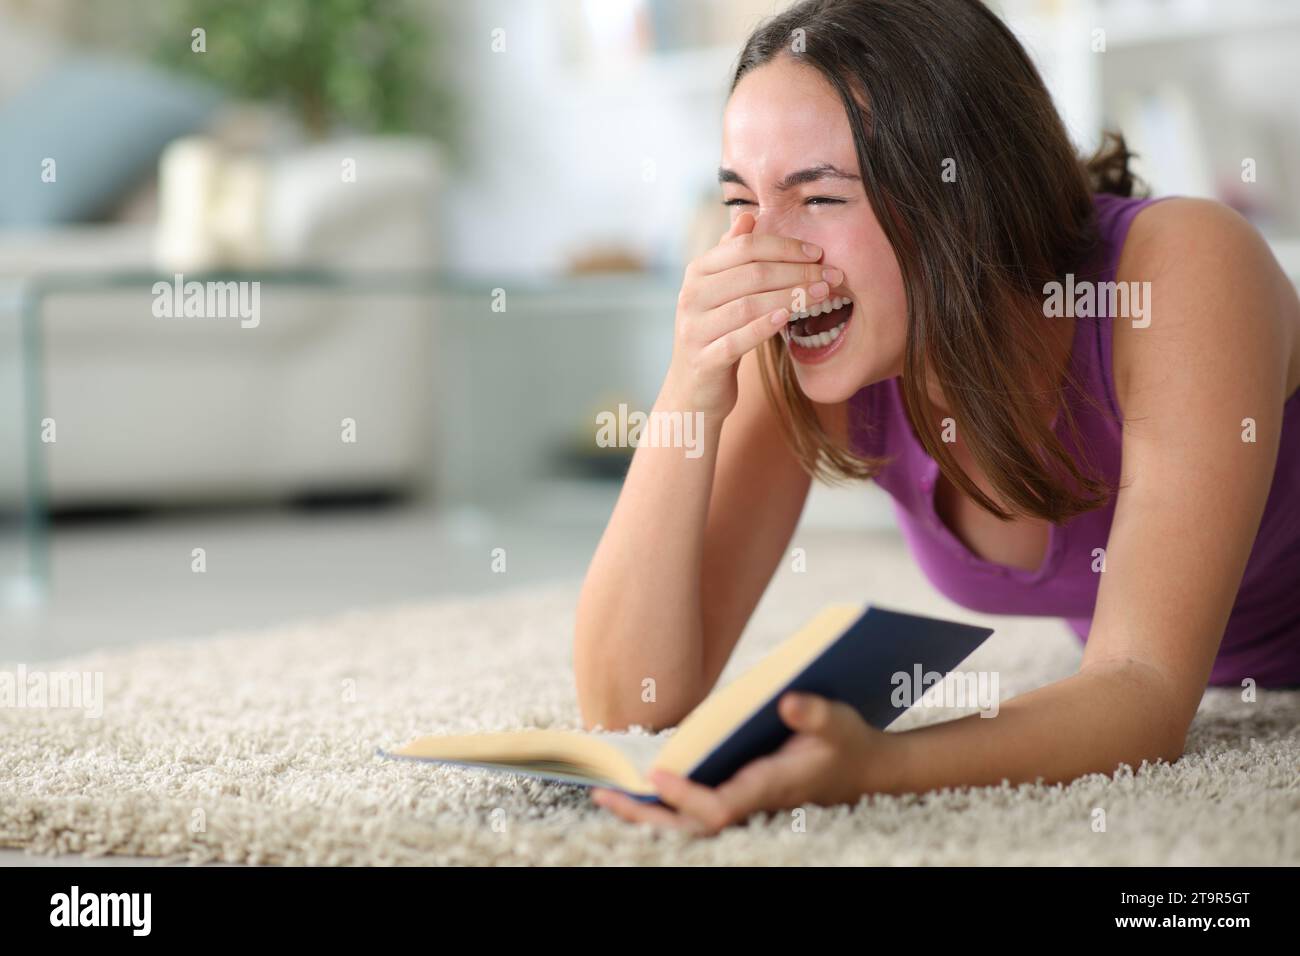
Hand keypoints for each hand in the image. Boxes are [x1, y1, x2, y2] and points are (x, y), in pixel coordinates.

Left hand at [591, 691, 901, 835]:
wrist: (865, 768)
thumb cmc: (848, 743)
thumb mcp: (838, 721)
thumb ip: (814, 713)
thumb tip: (787, 701)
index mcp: (771, 788)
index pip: (720, 808)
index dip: (687, 797)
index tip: (657, 777)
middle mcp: (752, 803)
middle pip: (691, 826)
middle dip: (648, 815)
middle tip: (604, 792)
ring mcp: (744, 803)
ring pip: (688, 823)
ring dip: (648, 812)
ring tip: (607, 792)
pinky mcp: (740, 796)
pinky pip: (695, 810)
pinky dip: (664, 803)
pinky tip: (638, 785)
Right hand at [664, 211, 841, 417]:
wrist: (692, 390)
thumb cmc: (715, 334)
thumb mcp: (719, 292)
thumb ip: (731, 256)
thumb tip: (748, 215)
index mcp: (697, 272)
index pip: (745, 248)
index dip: (785, 247)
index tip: (818, 253)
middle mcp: (691, 296)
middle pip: (751, 274)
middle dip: (796, 272)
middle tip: (831, 276)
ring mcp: (694, 329)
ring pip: (748, 305)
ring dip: (791, 297)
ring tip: (822, 296)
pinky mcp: (704, 361)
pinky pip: (737, 340)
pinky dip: (763, 328)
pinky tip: (788, 320)